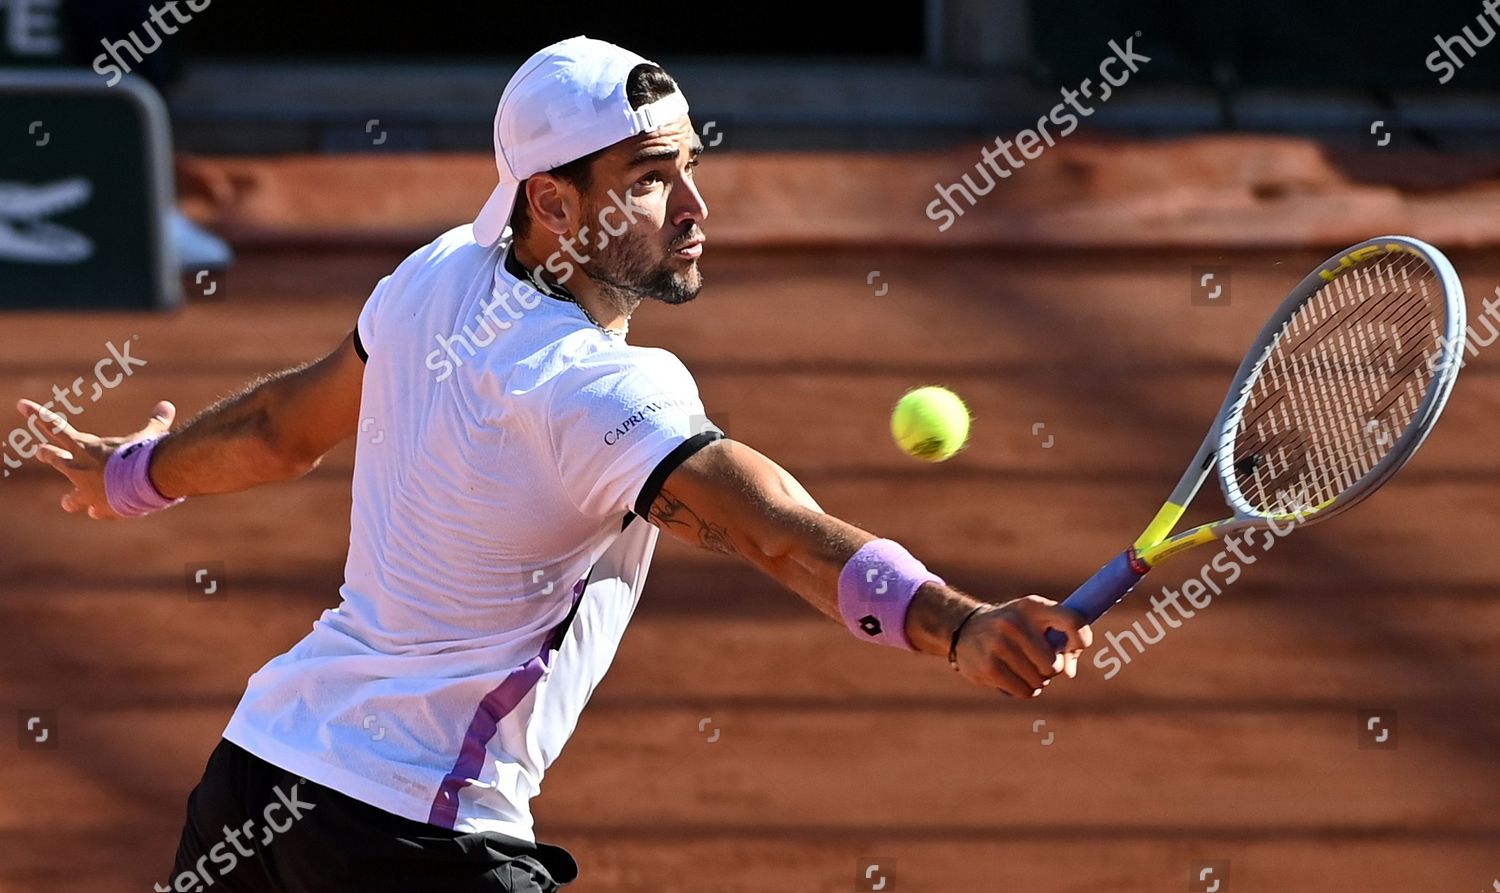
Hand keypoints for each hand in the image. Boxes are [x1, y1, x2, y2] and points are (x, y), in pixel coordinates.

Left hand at [15, 399, 176, 519]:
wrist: (149, 482)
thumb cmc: (146, 454)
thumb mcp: (151, 435)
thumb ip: (156, 422)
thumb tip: (167, 406)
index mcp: (86, 447)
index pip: (55, 426)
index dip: (36, 414)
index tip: (20, 404)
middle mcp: (79, 469)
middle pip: (55, 459)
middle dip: (47, 454)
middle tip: (39, 451)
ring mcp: (87, 492)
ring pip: (71, 498)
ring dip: (70, 499)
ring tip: (66, 502)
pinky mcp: (101, 509)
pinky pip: (96, 511)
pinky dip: (99, 511)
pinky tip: (100, 514)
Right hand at [951, 595, 1092, 697]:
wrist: (964, 628)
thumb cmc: (1013, 628)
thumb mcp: (1034, 622)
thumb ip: (1062, 642)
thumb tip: (1070, 673)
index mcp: (1032, 606)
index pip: (1072, 620)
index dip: (1081, 638)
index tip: (1077, 647)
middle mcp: (1015, 623)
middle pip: (1054, 664)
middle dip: (1051, 669)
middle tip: (1038, 662)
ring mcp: (999, 645)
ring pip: (1040, 681)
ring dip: (1037, 681)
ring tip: (1023, 668)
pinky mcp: (989, 667)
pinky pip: (1025, 691)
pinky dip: (1024, 690)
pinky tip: (1012, 678)